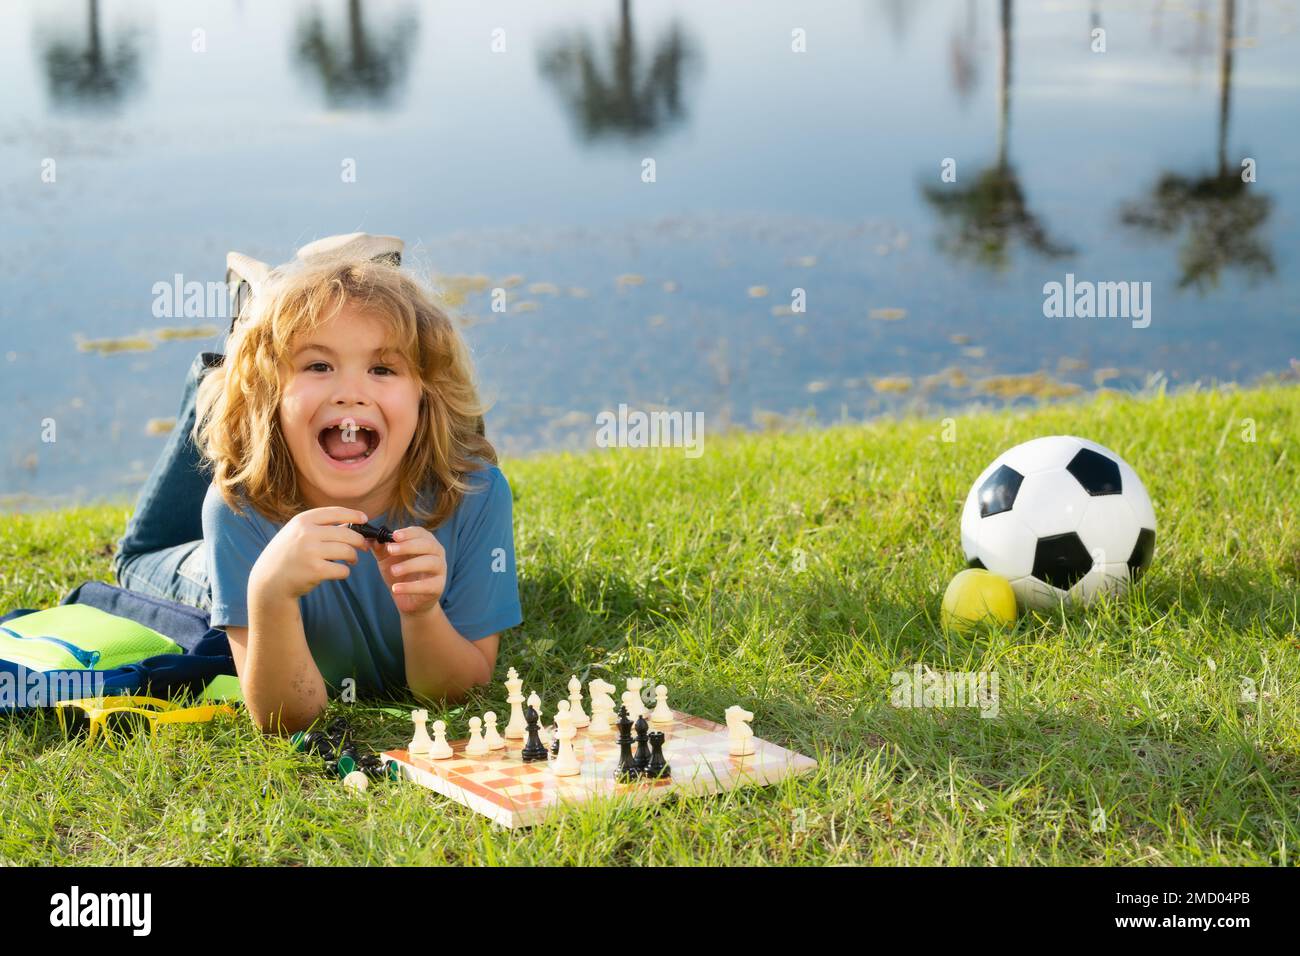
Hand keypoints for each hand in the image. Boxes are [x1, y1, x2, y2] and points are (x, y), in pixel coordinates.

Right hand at [249, 507, 368, 603]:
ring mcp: (311, 551)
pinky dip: (344, 572)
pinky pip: (343, 570)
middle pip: (347, 533)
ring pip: (348, 551)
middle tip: (363, 547)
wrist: (269, 580)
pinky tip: (338, 571)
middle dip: (359, 541)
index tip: (364, 519)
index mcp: (303, 520)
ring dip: (353, 557)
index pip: (336, 512)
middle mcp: (306, 533)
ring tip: (351, 560)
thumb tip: (352, 522)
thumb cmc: (288, 555)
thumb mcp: (297, 533)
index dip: (354, 515)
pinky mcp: (316, 570)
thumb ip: (321, 526)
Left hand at [368, 525, 445, 617]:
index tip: (394, 535)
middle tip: (390, 550)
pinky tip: (396, 588)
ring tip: (393, 571)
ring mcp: (440, 570)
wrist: (409, 600)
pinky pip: (427, 585)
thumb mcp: (388, 559)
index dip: (408, 533)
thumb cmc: (401, 574)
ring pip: (430, 563)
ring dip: (410, 565)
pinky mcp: (438, 587)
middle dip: (408, 546)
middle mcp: (437, 554)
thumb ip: (380, 548)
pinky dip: (411, 587)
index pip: (420, 533)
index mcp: (426, 542)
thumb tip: (370, 539)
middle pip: (428, 545)